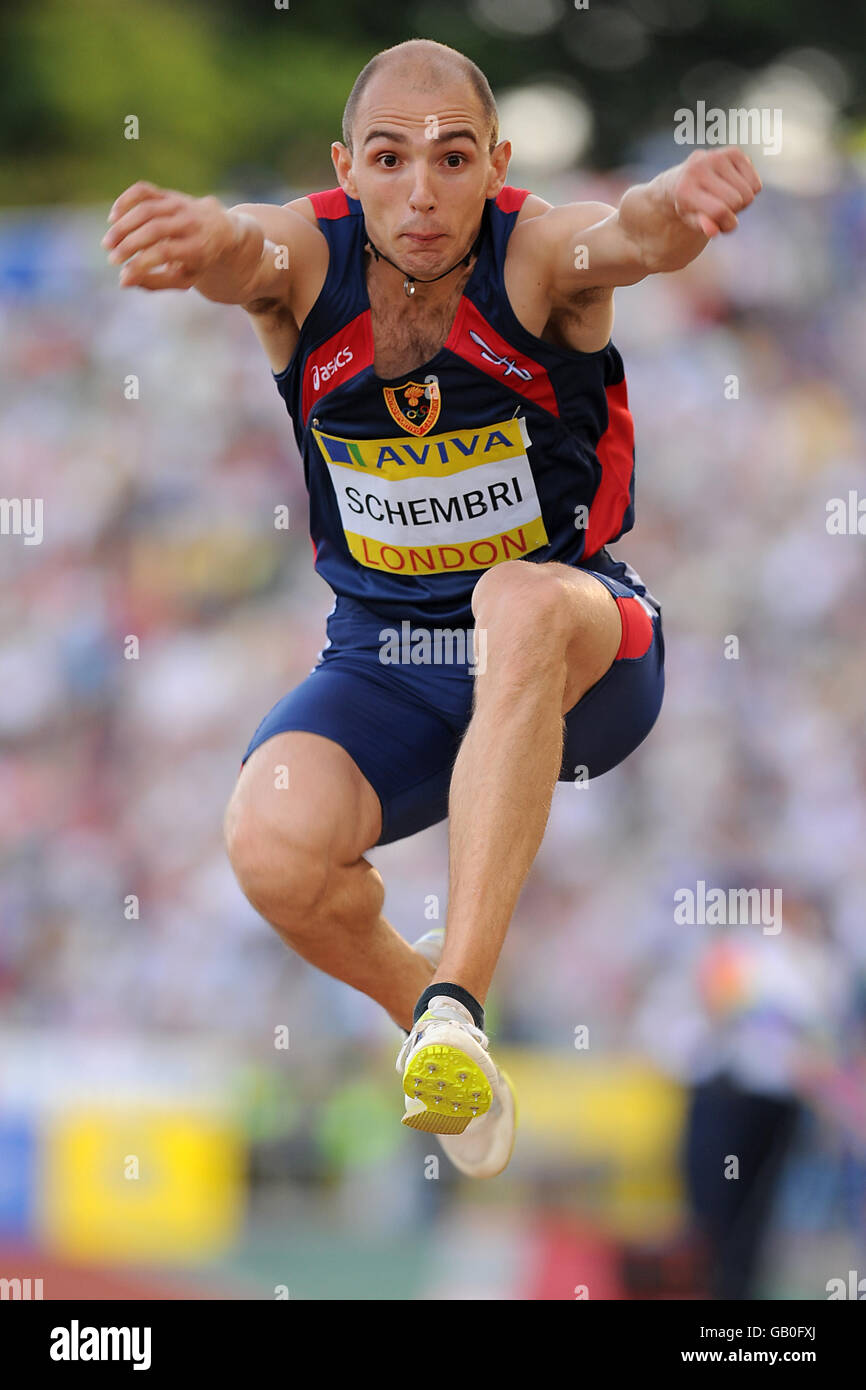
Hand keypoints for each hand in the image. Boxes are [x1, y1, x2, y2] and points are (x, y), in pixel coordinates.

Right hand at [102, 181, 237, 289]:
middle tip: (111, 259)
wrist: (221, 231)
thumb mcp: (184, 279)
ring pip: (145, 209)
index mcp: (198, 247)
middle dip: (128, 245)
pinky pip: (142, 191)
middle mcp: (190, 223)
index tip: (123, 275)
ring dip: (122, 226)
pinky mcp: (168, 194)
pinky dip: (124, 201)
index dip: (141, 264)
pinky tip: (113, 219)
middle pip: (153, 229)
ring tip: (107, 244)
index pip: (164, 252)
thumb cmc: (197, 261)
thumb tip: (123, 281)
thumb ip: (155, 282)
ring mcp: (179, 204)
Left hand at [672, 148, 761, 238]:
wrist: (685, 177)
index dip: (727, 223)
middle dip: (734, 212)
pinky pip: (756, 182)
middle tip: (723, 208)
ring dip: (743, 202)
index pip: (719, 210)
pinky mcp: (733, 152)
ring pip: (749, 192)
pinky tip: (735, 187)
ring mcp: (717, 156)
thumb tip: (713, 230)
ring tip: (727, 198)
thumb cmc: (690, 204)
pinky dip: (750, 191)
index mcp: (685, 189)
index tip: (721, 225)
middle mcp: (699, 168)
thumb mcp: (692, 220)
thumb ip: (702, 227)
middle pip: (737, 201)